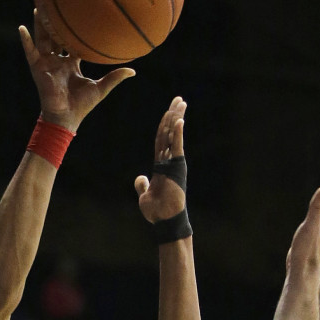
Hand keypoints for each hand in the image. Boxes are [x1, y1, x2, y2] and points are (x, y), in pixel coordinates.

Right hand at [19, 11, 134, 131]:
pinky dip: (26, 40)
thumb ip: (115, 77)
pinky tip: (22, 27)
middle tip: (58, 4)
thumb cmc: (82, 105)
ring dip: (41, 25)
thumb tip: (133, 71)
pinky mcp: (38, 68)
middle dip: (56, 23)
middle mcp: (57, 61)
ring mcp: (46, 63)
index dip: (74, 31)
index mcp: (71, 64)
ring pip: (43, 39)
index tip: (78, 15)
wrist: (67, 117)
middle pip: (56, 37)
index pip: (71, 43)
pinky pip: (30, 51)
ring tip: (40, 7)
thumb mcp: (101, 87)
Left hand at [135, 96, 186, 222]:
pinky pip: (176, 147)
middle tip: (179, 99)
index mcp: (162, 165)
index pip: (162, 140)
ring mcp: (174, 163)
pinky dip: (177, 134)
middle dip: (174, 115)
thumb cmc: (157, 211)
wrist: (165, 220)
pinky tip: (178, 120)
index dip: (165, 125)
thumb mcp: (145, 195)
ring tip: (180, 103)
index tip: (169, 111)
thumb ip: (143, 185)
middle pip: (169, 133)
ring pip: (173, 136)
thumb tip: (140, 178)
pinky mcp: (177, 168)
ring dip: (176, 118)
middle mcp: (170, 161)